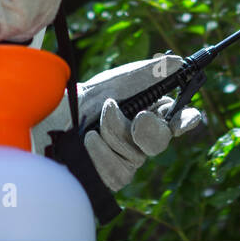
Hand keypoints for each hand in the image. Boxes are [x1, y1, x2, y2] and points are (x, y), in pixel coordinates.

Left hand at [79, 55, 203, 191]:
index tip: (186, 119)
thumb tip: (178, 62)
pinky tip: (88, 142)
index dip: (187, 120)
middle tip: (139, 118)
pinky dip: (101, 153)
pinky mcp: (112, 179)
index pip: (179, 120)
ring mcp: (130, 161)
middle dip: (150, 129)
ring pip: (136, 156)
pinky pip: (117, 171)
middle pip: (161, 142)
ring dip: (113, 133)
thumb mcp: (116, 81)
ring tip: (92, 125)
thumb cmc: (85, 99)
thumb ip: (147, 73)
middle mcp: (144, 139)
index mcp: (152, 112)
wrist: (52, 119)